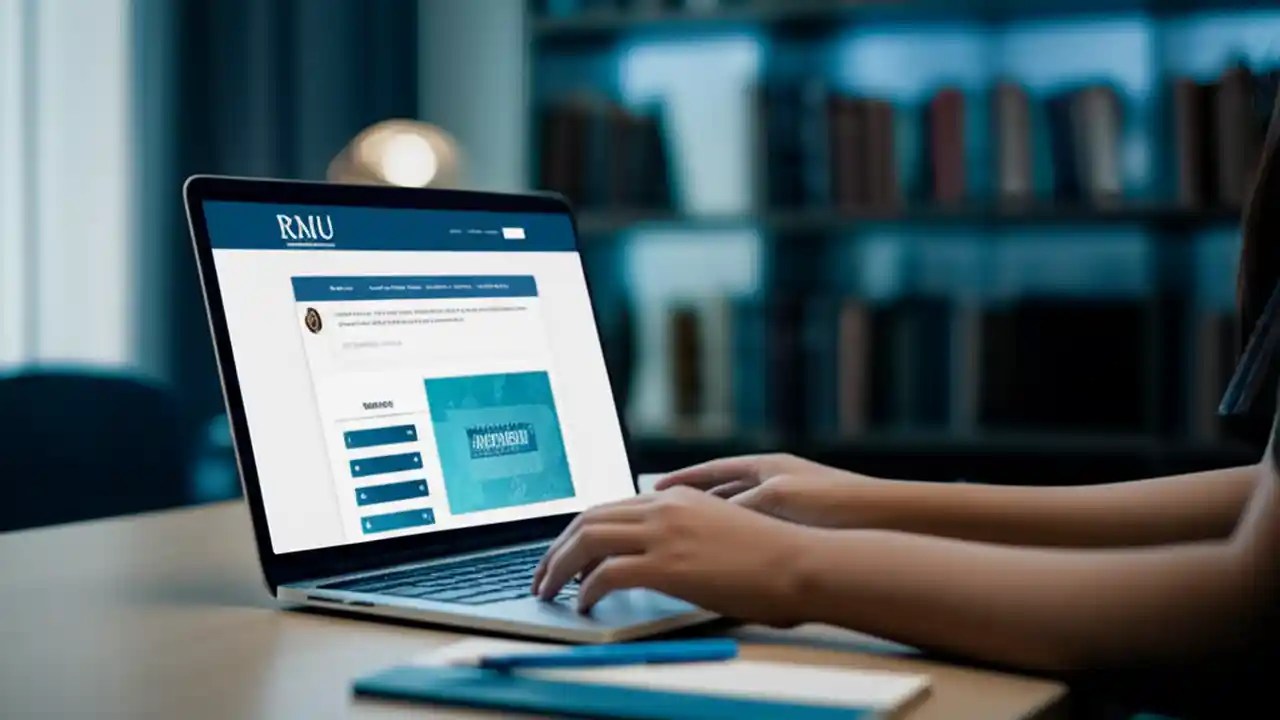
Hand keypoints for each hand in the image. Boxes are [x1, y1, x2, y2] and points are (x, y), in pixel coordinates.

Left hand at [530, 487, 808, 624]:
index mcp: (677, 498)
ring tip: (547, 590)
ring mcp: (664, 533)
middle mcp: (665, 507)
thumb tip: (658, 561)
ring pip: (586, 540)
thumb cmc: (774, 559)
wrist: (803, 563)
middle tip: (541, 574)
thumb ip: (687, 536)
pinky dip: (585, 589)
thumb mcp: (723, 533)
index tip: (563, 554)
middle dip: (556, 548)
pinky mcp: (666, 564)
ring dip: (558, 567)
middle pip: (588, 518)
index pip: (609, 507)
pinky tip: (583, 605)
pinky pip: (605, 573)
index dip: (578, 532)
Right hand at [654, 453, 886, 527]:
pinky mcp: (799, 526)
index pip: (712, 470)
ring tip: (687, 536)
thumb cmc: (832, 502)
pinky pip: (756, 529)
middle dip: (692, 500)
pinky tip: (727, 554)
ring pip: (738, 512)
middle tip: (662, 511)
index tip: (655, 486)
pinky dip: (738, 537)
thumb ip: (737, 507)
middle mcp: (774, 480)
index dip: (683, 479)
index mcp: (767, 467)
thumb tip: (706, 516)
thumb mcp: (774, 500)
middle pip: (722, 490)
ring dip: (715, 522)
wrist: (882, 518)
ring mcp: (787, 503)